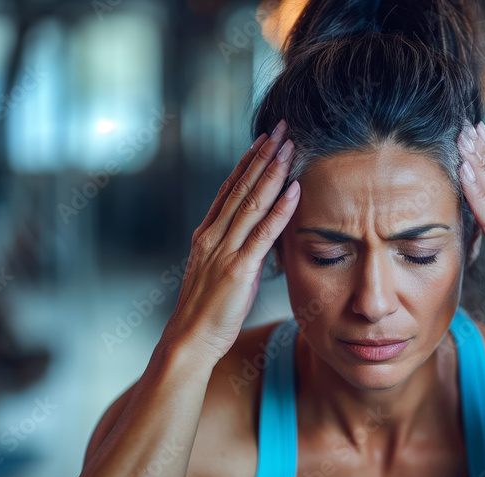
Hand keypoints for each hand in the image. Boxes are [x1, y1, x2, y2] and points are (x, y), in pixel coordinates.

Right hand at [159, 120, 299, 364]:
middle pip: (241, 186)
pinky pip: (262, 233)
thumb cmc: (208, 313)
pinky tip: (294, 189)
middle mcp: (212, 235)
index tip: (265, 139)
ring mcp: (223, 250)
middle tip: (282, 127)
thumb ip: (240, 250)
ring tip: (290, 146)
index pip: (230, 188)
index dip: (248, 161)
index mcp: (207, 234)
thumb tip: (263, 237)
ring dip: (273, 172)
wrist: (189, 341)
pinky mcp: (238, 269)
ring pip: (251, 202)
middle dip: (263, 154)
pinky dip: (279, 209)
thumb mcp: (223, 273)